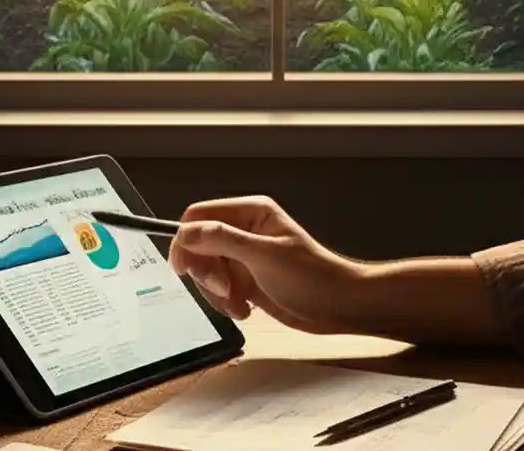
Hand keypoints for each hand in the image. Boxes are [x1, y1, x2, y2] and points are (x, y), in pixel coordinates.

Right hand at [168, 196, 364, 333]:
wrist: (338, 306)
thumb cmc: (311, 276)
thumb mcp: (263, 256)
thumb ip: (222, 240)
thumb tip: (186, 232)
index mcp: (249, 213)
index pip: (199, 216)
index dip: (186, 240)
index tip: (185, 268)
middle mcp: (243, 231)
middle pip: (198, 246)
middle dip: (207, 273)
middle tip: (224, 290)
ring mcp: (244, 257)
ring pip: (207, 271)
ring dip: (216, 293)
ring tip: (239, 305)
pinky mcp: (246, 281)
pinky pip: (219, 289)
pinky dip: (226, 303)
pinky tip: (245, 310)